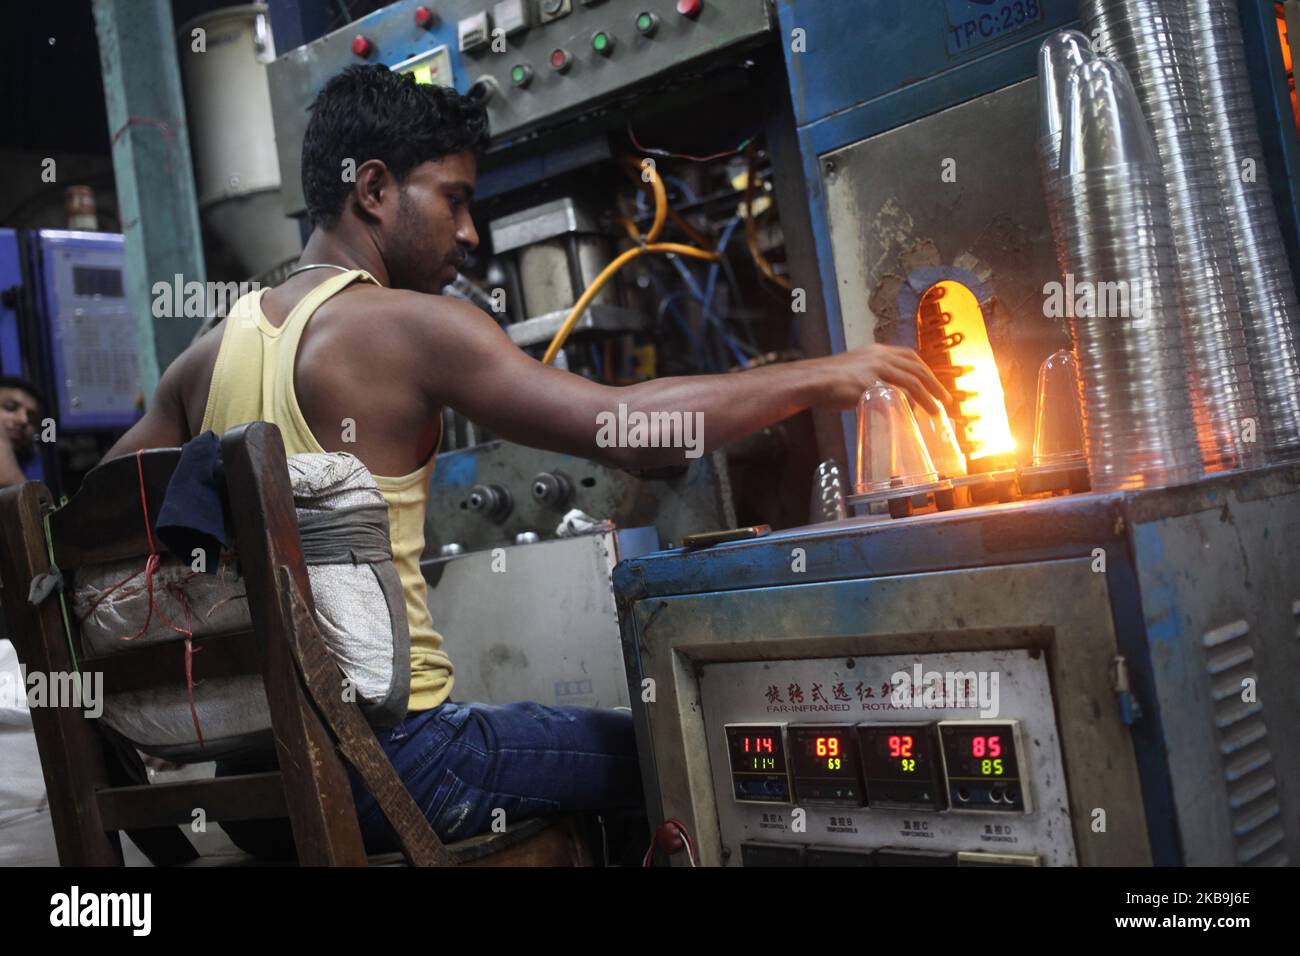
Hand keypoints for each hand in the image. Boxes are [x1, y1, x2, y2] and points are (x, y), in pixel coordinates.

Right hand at [813, 344, 950, 413]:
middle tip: (945, 400)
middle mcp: (880, 356)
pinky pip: (894, 394)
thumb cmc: (830, 380)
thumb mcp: (857, 371)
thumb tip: (888, 394)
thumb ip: (874, 379)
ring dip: (927, 397)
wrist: (812, 380)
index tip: (935, 383)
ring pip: (911, 381)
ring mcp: (875, 369)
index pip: (910, 356)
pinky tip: (912, 412)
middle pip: (916, 369)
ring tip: (935, 410)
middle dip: (934, 385)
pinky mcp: (869, 383)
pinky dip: (906, 403)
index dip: (926, 370)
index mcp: (878, 351)